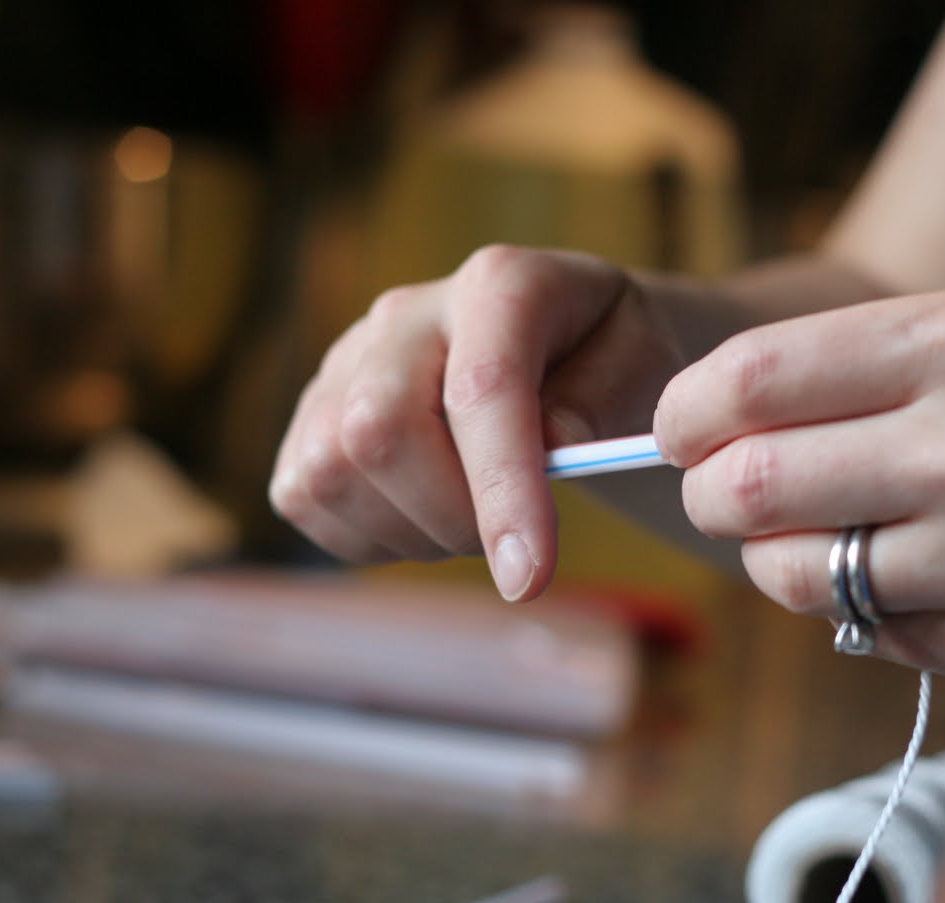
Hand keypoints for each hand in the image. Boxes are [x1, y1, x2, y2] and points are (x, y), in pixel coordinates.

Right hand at [270, 245, 686, 599]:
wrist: (569, 345)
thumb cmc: (611, 360)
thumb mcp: (642, 365)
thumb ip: (600, 398)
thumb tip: (550, 443)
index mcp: (498, 284)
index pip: (480, 390)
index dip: (502, 491)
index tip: (530, 577)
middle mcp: (406, 313)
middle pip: (378, 430)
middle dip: (450, 516)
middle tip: (513, 542)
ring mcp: (346, 361)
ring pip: (327, 471)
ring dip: (410, 531)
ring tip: (473, 519)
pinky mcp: (312, 413)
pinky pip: (302, 495)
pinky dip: (367, 536)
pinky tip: (426, 518)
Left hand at [654, 287, 944, 696]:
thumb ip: (869, 367)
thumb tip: (721, 423)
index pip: (749, 379)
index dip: (683, 411)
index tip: (673, 429)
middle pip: (749, 486)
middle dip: (712, 493)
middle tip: (721, 492)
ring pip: (794, 577)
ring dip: (778, 562)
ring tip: (817, 536)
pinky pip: (872, 635)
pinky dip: (864, 611)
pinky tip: (914, 575)